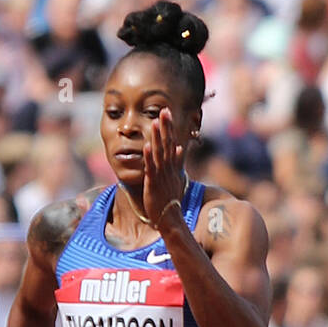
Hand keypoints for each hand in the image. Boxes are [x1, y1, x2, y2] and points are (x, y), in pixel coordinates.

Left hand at [142, 106, 185, 226]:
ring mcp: (161, 174)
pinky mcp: (153, 182)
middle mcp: (168, 167)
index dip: (169, 127)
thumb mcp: (176, 177)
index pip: (171, 141)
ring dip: (157, 138)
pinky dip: (149, 157)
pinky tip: (146, 146)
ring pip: (159, 153)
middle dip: (165, 127)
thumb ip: (178, 161)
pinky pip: (150, 168)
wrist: (170, 216)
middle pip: (167, 143)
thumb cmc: (170, 198)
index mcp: (172, 165)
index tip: (166, 113)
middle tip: (164, 110)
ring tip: (155, 123)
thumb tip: (180, 148)